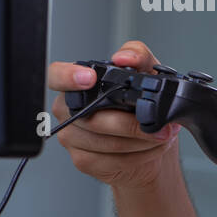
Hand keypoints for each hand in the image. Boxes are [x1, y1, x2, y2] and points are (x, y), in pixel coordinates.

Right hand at [47, 40, 181, 188]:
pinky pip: (108, 161)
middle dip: (128, 122)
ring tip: (160, 135)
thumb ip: (138, 55)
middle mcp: (68, 109)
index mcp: (77, 83)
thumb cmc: (141, 104)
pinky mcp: (82, 160)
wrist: (149, 140)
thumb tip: (124, 57)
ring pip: (103, 142)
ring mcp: (71, 137)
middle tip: (155, 123)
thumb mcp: (147, 71)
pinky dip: (137, 156)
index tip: (89, 79)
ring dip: (139, 141)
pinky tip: (149, 149)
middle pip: (90, 116)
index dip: (68, 77)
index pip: (56, 75)